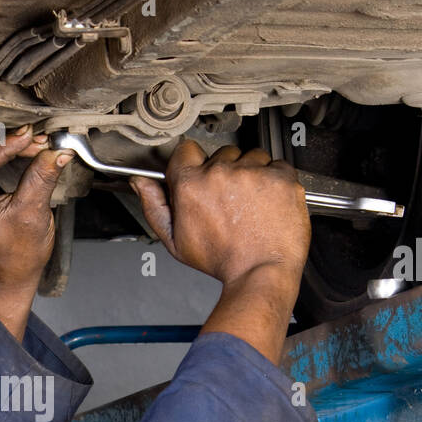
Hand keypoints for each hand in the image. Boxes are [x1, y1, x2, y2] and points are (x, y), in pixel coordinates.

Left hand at [0, 125, 74, 338]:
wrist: (11, 271)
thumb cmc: (17, 253)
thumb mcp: (32, 216)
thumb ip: (41, 179)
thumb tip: (57, 150)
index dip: (6, 145)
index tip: (33, 137)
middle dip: (2, 139)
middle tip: (36, 140)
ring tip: (23, 139)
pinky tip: (3, 140)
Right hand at [129, 142, 309, 300]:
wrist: (261, 271)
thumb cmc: (221, 260)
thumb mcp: (175, 240)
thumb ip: (155, 207)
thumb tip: (141, 183)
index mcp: (192, 184)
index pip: (187, 150)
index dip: (194, 163)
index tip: (202, 175)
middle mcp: (222, 173)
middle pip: (223, 154)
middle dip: (226, 172)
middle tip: (230, 199)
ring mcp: (254, 172)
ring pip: (252, 157)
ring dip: (252, 173)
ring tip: (251, 202)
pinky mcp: (280, 177)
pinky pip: (278, 165)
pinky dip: (276, 180)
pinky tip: (269, 201)